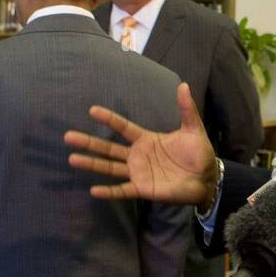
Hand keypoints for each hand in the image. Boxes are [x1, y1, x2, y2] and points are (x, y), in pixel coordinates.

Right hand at [65, 82, 220, 207]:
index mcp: (147, 139)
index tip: (92, 110)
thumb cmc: (199, 154)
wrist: (207, 179)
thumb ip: (186, 109)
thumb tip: (183, 85)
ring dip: (92, 164)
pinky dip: (109, 191)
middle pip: (109, 147)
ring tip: (72, 158)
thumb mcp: (193, 129)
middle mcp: (138, 155)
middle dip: (89, 142)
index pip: (123, 127)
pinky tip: (94, 190)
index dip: (109, 119)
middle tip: (68, 136)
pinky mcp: (143, 189)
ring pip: (110, 167)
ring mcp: (138, 173)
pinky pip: (123, 190)